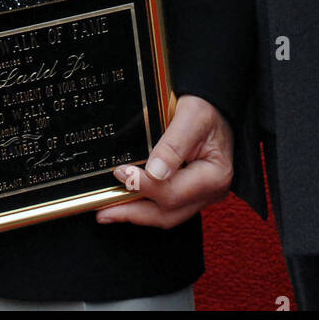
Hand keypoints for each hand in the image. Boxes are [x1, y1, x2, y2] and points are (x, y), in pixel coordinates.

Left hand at [96, 95, 232, 228]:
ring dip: (137, 213)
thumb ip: (173, 146)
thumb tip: (154, 173)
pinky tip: (128, 201)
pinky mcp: (193, 192)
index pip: (172, 192)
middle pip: (168, 213)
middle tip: (103, 212)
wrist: (215, 104)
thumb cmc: (206, 108)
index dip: (143, 185)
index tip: (120, 173)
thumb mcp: (190, 118)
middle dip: (133, 213)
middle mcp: (211, 192)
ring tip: (109, 211)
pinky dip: (147, 205)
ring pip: (166, 215)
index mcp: (214, 176)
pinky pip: (168, 206)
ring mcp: (202, 195)